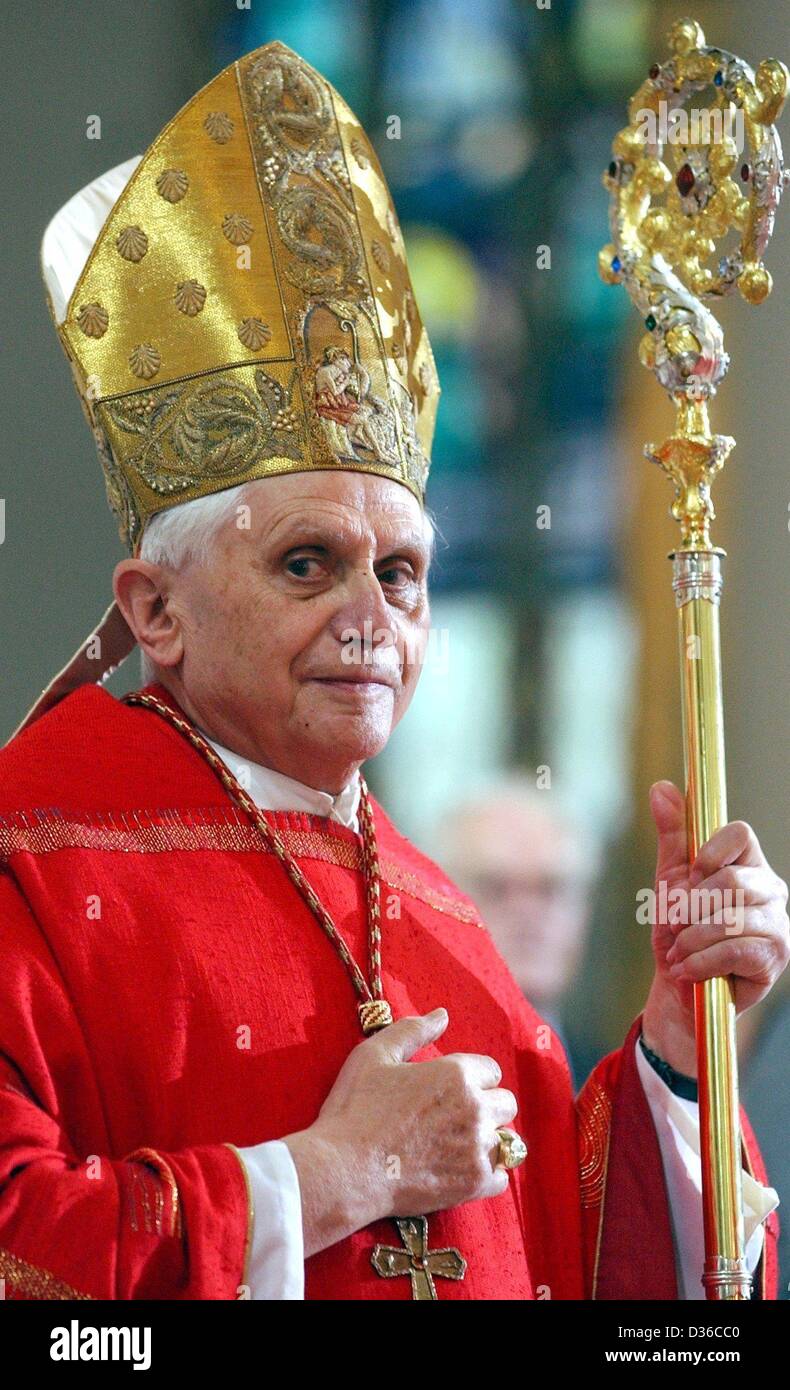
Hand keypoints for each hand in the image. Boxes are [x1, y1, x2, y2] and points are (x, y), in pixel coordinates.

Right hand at [283, 1008, 516, 1256]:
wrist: (344, 1170)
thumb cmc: (355, 1109)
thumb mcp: (375, 1055)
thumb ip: (413, 1031)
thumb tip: (442, 1015)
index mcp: (456, 1073)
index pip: (491, 1070)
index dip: (472, 1078)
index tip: (451, 1091)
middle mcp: (475, 1108)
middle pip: (505, 1104)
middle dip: (486, 1107)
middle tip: (454, 1118)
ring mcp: (477, 1148)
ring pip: (507, 1141)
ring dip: (489, 1141)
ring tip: (460, 1146)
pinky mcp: (473, 1183)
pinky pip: (501, 1178)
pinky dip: (487, 1175)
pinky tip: (463, 1171)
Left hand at [642, 780, 789, 1075]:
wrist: (679, 989)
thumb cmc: (678, 931)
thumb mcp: (670, 880)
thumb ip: (673, 835)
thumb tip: (662, 787)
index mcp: (747, 864)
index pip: (740, 833)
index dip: (707, 852)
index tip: (688, 876)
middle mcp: (770, 890)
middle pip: (730, 879)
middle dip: (689, 906)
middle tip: (673, 925)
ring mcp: (777, 924)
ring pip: (729, 917)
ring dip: (690, 938)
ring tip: (677, 953)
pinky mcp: (773, 958)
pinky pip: (734, 949)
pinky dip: (701, 960)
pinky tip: (686, 970)